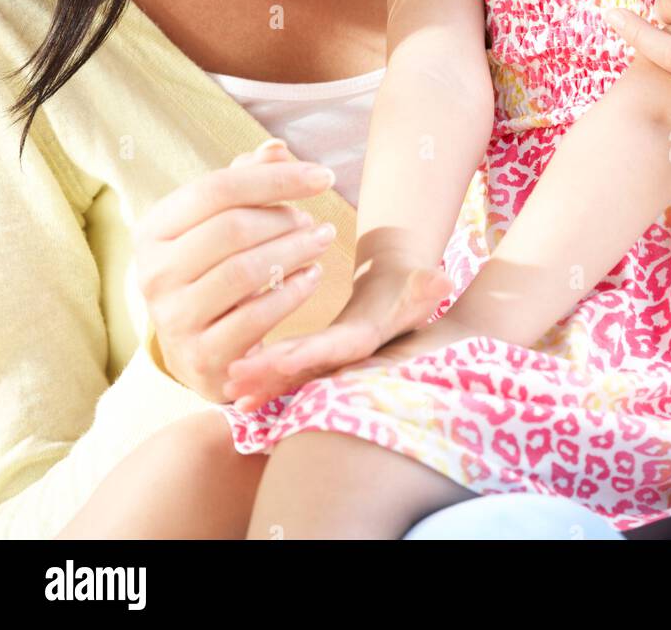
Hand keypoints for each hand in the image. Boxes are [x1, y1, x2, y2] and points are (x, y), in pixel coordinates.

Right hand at [133, 140, 339, 401]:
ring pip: (243, 271)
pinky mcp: (201, 358)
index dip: (274, 178)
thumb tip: (277, 148)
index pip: (215, 189)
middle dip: (283, 218)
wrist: (200, 350)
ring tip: (321, 240)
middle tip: (314, 220)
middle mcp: (153, 274)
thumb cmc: (214, 270)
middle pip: (230, 228)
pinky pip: (256, 317)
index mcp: (152, 231)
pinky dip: (293, 292)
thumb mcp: (221, 224)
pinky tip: (314, 276)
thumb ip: (248, 182)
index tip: (322, 176)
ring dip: (294, 250)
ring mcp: (173, 319)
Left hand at [223, 260, 452, 409]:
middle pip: (304, 366)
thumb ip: (427, 285)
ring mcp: (329, 360)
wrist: (406, 303)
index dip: (305, 353)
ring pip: (291, 374)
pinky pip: (287, 372)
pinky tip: (235, 390)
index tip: (277, 360)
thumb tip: (444, 279)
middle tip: (232, 382)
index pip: (333, 348)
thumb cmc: (411, 291)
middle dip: (269, 374)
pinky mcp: (316, 357)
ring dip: (261, 382)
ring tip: (227, 391)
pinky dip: (264, 380)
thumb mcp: (420, 287)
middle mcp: (344, 356)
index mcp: (365, 338)